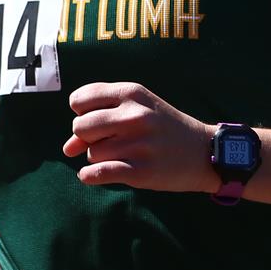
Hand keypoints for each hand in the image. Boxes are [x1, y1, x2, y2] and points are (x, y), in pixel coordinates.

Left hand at [61, 81, 210, 190]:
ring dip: (98, 158)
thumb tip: (67, 148)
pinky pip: (97, 173)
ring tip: (120, 156)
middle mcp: (134, 116)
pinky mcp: (141, 171)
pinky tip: (95, 174)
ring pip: (91, 153)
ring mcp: (137, 144)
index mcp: (132, 94)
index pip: (80, 99)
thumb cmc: (164, 128)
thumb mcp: (138, 110)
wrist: (203, 151)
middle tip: (105, 141)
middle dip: (87, 138)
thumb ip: (101, 119)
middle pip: (80, 127)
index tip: (95, 121)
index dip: (81, 113)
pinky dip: (90, 176)